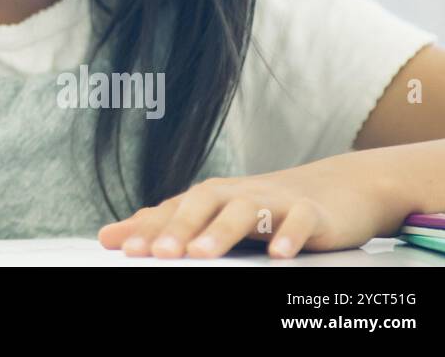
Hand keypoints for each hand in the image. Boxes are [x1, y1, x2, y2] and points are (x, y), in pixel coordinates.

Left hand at [97, 150, 409, 258]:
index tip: (122, 248)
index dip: (147, 229)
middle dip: (178, 228)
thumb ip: (164, 226)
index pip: (172, 210)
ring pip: (245, 210)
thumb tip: (109, 237)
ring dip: (221, 231)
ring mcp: (274, 201)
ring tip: (202, 255)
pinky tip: (278, 255)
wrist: (335, 189)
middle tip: (158, 254)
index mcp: (210, 197)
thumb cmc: (264, 208)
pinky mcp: (310, 212)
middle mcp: (237, 194)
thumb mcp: (213, 216)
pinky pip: (300, 220)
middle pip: (202, 202)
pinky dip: (289, 235)